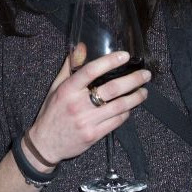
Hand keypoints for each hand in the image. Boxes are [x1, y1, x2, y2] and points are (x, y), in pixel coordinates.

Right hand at [25, 48, 149, 166]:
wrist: (45, 144)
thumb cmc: (51, 113)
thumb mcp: (56, 88)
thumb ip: (70, 67)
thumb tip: (82, 47)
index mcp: (67, 90)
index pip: (90, 71)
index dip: (109, 62)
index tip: (125, 56)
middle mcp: (77, 104)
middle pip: (111, 89)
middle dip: (133, 80)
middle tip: (145, 75)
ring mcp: (86, 121)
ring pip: (118, 106)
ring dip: (135, 98)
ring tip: (144, 92)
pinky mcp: (93, 135)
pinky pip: (116, 122)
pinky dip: (126, 113)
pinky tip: (130, 108)